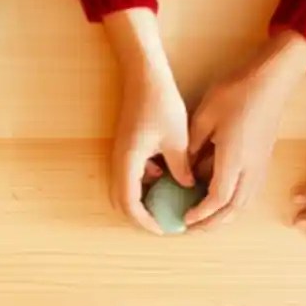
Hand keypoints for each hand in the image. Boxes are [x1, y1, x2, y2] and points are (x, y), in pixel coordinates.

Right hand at [103, 10, 191, 233]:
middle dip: (140, 216)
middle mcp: (119, 161)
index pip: (130, 204)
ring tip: (167, 204)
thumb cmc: (159, 102)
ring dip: (142, 200)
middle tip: (163, 223)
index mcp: (129, 162)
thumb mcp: (177, 138)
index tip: (164, 229)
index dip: (145, 221)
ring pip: (125, 189)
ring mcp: (120, 155)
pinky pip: (130, 175)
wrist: (144, 76)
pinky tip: (166, 177)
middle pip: (121, 202)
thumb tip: (187, 187)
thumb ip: (180, 167)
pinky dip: (144, 184)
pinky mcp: (126, 148)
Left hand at [186, 31, 305, 228]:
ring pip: (244, 204)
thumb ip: (192, 147)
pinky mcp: (265, 160)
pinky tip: (222, 203)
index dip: (201, 213)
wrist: (272, 79)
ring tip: (205, 221)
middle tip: (191, 228)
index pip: (217, 199)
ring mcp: (261, 165)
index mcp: (234, 159)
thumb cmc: (237, 93)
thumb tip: (184, 170)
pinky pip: (250, 193)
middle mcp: (251, 168)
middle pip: (233, 209)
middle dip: (211, 224)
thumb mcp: (204, 117)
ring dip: (224, 218)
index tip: (184, 218)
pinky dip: (235, 205)